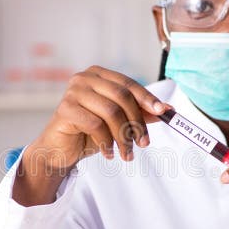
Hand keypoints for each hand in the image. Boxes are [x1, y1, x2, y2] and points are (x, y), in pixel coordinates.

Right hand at [13, 66, 166, 205]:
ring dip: (123, 136)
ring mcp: (73, 92)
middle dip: (137, 122)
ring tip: (127, 154)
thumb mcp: (119, 122)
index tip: (162, 112)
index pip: (128, 84)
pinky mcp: (65, 109)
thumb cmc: (88, 133)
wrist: (60, 150)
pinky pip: (95, 124)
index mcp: (98, 75)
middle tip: (143, 143)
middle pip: (121, 96)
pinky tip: (109, 153)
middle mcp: (84, 78)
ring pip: (110, 112)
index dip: (147, 98)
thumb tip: (168, 109)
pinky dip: (106, 142)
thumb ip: (140, 113)